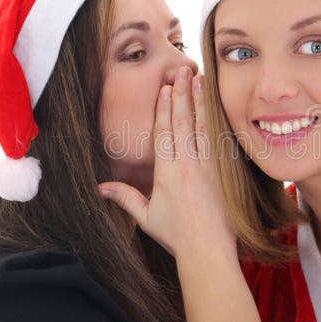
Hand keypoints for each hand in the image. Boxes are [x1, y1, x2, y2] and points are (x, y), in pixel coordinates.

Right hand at [99, 67, 235, 261]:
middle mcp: (187, 165)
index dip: (164, 108)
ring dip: (200, 101)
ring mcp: (206, 168)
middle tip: (183, 71)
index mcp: (167, 173)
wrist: (208, 250)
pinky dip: (213, 121)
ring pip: (202, 127)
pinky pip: (215, 141)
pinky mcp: (220, 173)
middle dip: (182, 94)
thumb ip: (125, 198)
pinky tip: (213, 106)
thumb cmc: (176, 236)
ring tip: (200, 79)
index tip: (165, 88)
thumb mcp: (146, 217)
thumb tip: (99, 188)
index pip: (164, 133)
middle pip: (183, 122)